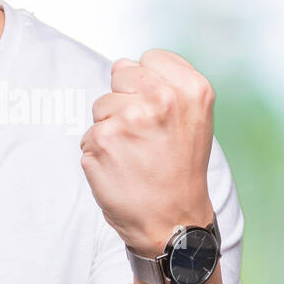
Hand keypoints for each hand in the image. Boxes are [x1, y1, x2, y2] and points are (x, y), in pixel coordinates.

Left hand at [80, 48, 215, 255]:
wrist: (173, 225)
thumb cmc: (181, 172)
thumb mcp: (195, 121)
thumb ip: (165, 85)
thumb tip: (122, 65)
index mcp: (192, 90)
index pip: (148, 58)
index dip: (147, 83)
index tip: (158, 111)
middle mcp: (162, 99)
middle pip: (120, 75)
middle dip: (125, 101)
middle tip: (146, 137)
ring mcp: (129, 119)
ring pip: (100, 106)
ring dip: (109, 129)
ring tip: (134, 156)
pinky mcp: (101, 141)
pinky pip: (88, 136)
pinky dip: (98, 154)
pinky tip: (120, 171)